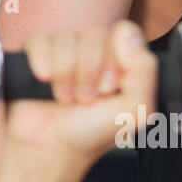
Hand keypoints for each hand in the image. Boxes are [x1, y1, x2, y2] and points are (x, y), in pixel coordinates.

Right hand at [2, 22, 157, 171]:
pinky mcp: (36, 54)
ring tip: (67, 99)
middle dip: (90, 71)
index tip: (110, 88)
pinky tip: (45, 82)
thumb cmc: (94, 132)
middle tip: (87, 100)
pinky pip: (39, 39)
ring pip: (66, 37)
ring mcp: (65, 52)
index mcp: (123, 61)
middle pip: (95, 34)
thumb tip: (127, 33)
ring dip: (67, 73)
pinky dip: (43, 62)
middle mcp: (95, 53)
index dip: (117, 58)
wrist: (52, 149)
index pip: (125, 32)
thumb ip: (145, 71)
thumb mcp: (136, 110)